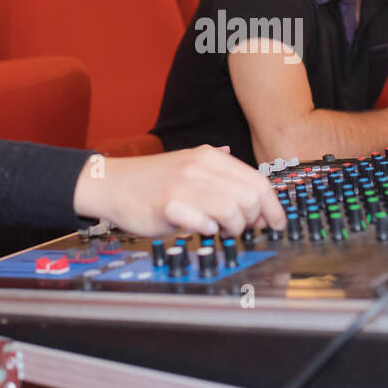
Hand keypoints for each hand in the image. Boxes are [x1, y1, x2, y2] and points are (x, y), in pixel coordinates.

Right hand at [72, 145, 286, 237]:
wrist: (111, 183)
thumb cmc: (153, 182)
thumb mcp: (191, 166)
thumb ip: (223, 178)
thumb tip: (259, 196)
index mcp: (210, 157)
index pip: (257, 182)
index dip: (272, 207)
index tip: (276, 223)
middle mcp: (200, 167)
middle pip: (250, 198)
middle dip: (253, 220)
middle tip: (241, 228)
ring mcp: (184, 185)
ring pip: (233, 211)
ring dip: (232, 228)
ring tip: (219, 229)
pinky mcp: (168, 205)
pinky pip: (204, 223)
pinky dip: (208, 230)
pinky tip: (199, 228)